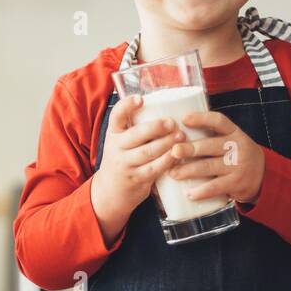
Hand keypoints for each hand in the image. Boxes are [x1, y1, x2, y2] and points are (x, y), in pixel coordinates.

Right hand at [90, 93, 186, 245]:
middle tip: (172, 122)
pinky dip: (168, 160)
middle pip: (137, 134)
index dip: (127, 105)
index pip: (117, 115)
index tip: (140, 99)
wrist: (110, 191)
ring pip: (148, 151)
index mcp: (114, 133)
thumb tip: (168, 106)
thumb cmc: (123, 159)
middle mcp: (116, 147)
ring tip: (181, 137)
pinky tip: (178, 154)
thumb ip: (136, 127)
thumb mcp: (121, 141)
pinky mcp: (136, 179)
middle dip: (157, 127)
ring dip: (167, 143)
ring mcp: (125, 164)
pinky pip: (155, 168)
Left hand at [167, 111, 265, 203]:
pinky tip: (188, 194)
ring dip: (189, 171)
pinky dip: (201, 191)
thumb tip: (176, 134)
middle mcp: (238, 147)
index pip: (219, 121)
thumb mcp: (231, 141)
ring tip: (173, 173)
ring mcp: (238, 165)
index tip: (184, 119)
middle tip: (173, 151)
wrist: (263, 177)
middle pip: (211, 145)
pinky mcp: (237, 183)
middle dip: (190, 149)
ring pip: (210, 167)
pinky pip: (216, 187)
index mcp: (234, 133)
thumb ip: (211, 136)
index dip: (201, 118)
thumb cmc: (236, 156)